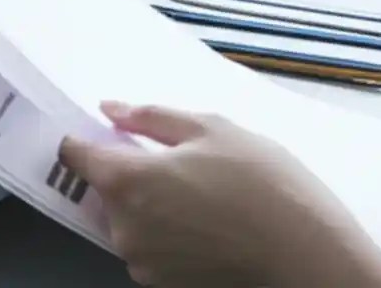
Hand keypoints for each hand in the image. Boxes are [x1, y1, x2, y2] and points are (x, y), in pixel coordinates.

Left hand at [60, 103, 380, 287]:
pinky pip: (152, 248)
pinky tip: (208, 224)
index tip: (107, 134)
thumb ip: (151, 117)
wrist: (305, 254)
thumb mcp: (212, 129)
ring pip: (130, 221)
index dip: (87, 140)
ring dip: (152, 206)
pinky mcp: (163, 284)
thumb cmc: (263, 184)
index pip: (75, 155)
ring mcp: (141, 262)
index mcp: (126, 181)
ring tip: (205, 196)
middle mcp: (122, 227)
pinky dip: (169, 234)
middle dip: (133, 174)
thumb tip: (111, 110)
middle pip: (106, 190)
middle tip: (184, 165)